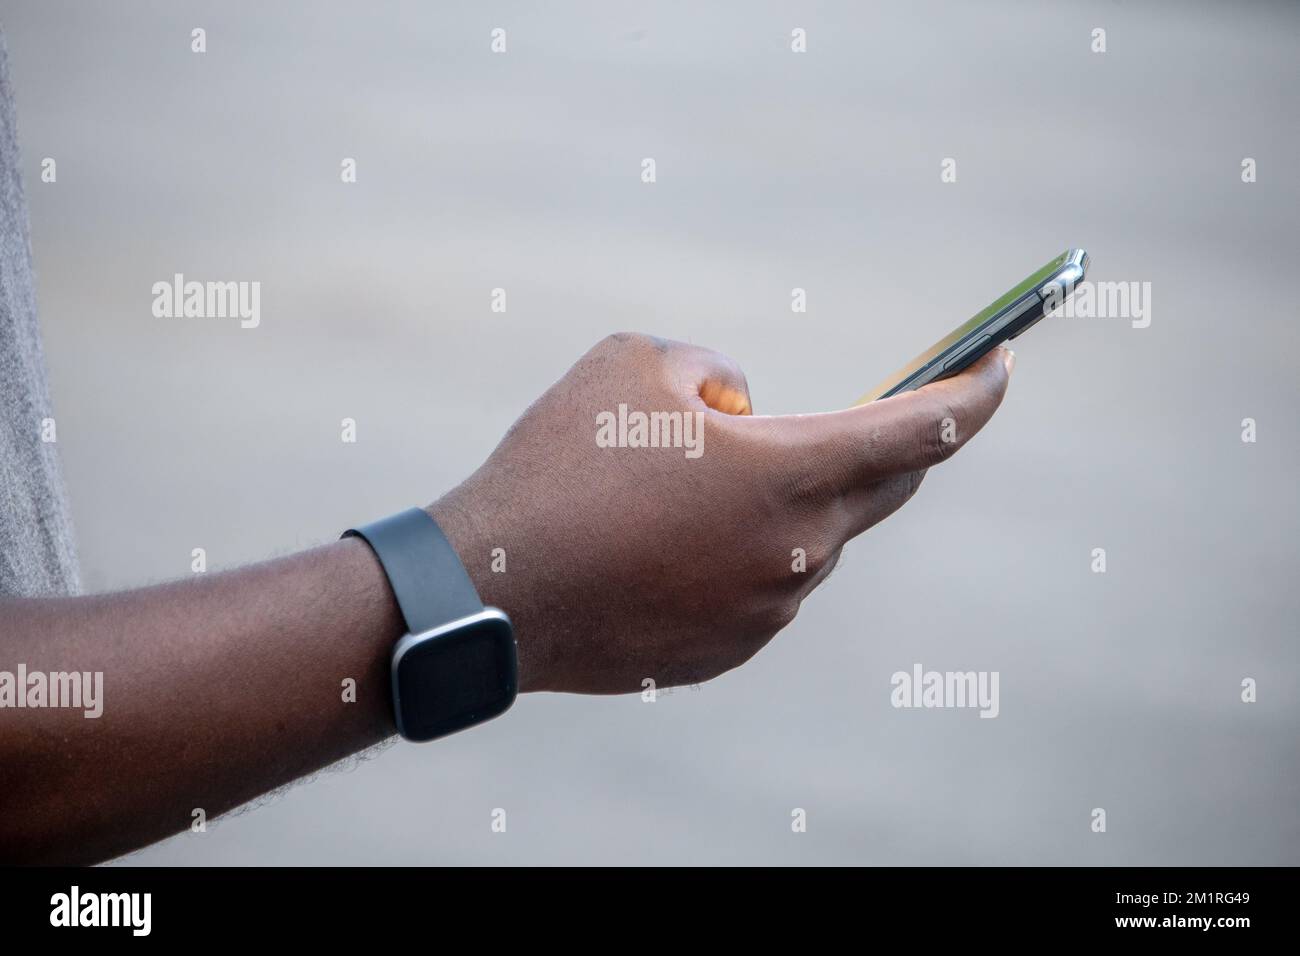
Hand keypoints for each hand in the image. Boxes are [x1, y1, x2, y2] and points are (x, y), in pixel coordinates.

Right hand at [430, 333, 1012, 693]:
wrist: (491, 593)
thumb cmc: (560, 466)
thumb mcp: (633, 363)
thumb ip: (712, 366)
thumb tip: (740, 402)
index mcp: (791, 473)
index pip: (924, 429)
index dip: (975, 391)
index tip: (1004, 365)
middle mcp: (799, 552)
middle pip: (882, 488)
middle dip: (890, 443)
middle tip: (877, 412)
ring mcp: (767, 613)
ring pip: (814, 541)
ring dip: (791, 501)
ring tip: (706, 481)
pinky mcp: (729, 651)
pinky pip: (766, 589)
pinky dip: (748, 553)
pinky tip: (677, 541)